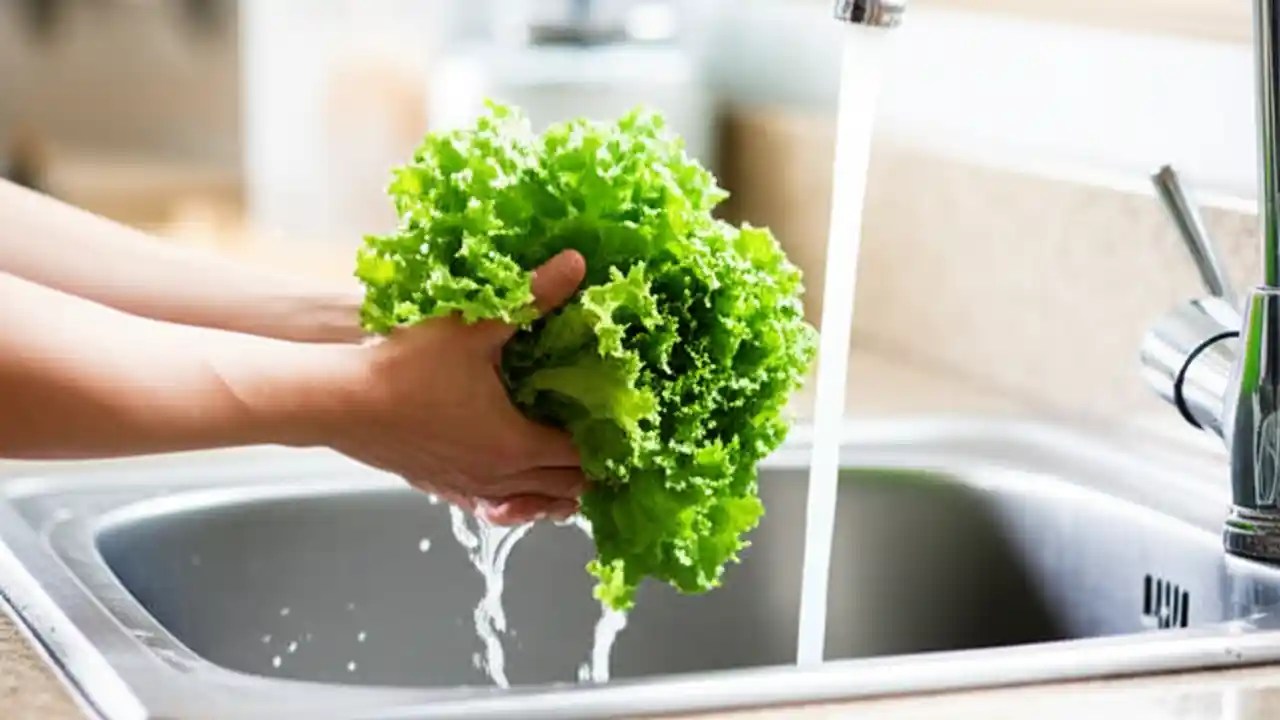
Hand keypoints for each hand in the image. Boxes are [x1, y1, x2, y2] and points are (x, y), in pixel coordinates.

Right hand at [323, 250, 587, 524]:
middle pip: (563, 489)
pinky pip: (491, 506)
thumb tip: (576, 262)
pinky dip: (513, 497)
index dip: (604, 441)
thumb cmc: (404, 366)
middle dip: (587, 467)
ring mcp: (466, 488)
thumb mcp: (474, 325)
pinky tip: (509, 474)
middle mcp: (497, 478)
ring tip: (565, 462)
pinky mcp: (438, 488)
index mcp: (516, 444)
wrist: (335, 402)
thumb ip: (531, 296)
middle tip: (600, 437)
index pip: (581, 457)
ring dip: (552, 488)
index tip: (615, 422)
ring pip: (528, 505)